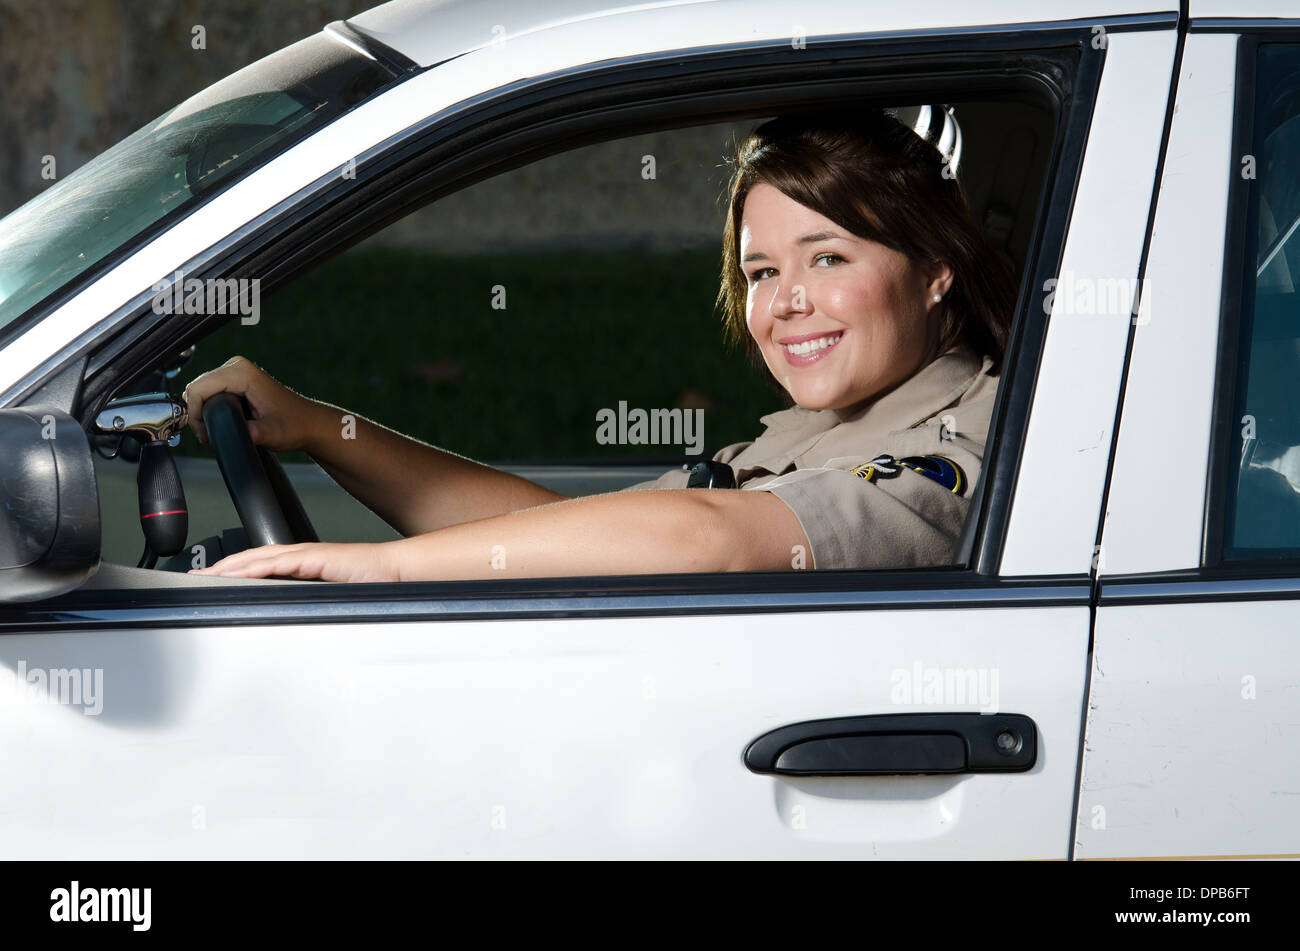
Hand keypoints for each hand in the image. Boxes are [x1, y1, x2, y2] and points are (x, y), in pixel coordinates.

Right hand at [182, 355, 325, 452]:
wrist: (308, 423)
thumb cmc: (294, 426)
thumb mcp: (273, 433)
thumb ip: (256, 433)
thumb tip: (244, 433)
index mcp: (242, 373)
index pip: (197, 388)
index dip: (195, 414)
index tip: (207, 435)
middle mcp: (236, 366)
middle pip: (196, 389)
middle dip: (198, 415)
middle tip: (211, 437)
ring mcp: (235, 371)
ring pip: (201, 391)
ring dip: (203, 413)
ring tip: (216, 432)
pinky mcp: (235, 379)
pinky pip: (209, 392)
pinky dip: (210, 409)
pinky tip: (221, 424)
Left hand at [190, 541, 403, 581]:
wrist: (395, 571)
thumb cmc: (370, 583)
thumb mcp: (330, 593)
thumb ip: (309, 597)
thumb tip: (287, 614)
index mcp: (302, 562)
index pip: (259, 562)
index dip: (233, 569)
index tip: (211, 579)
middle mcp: (299, 554)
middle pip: (250, 557)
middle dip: (221, 566)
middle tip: (196, 578)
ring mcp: (305, 554)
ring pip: (257, 557)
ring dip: (229, 567)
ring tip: (207, 577)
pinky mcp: (313, 558)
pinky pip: (276, 563)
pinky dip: (252, 568)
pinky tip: (235, 575)